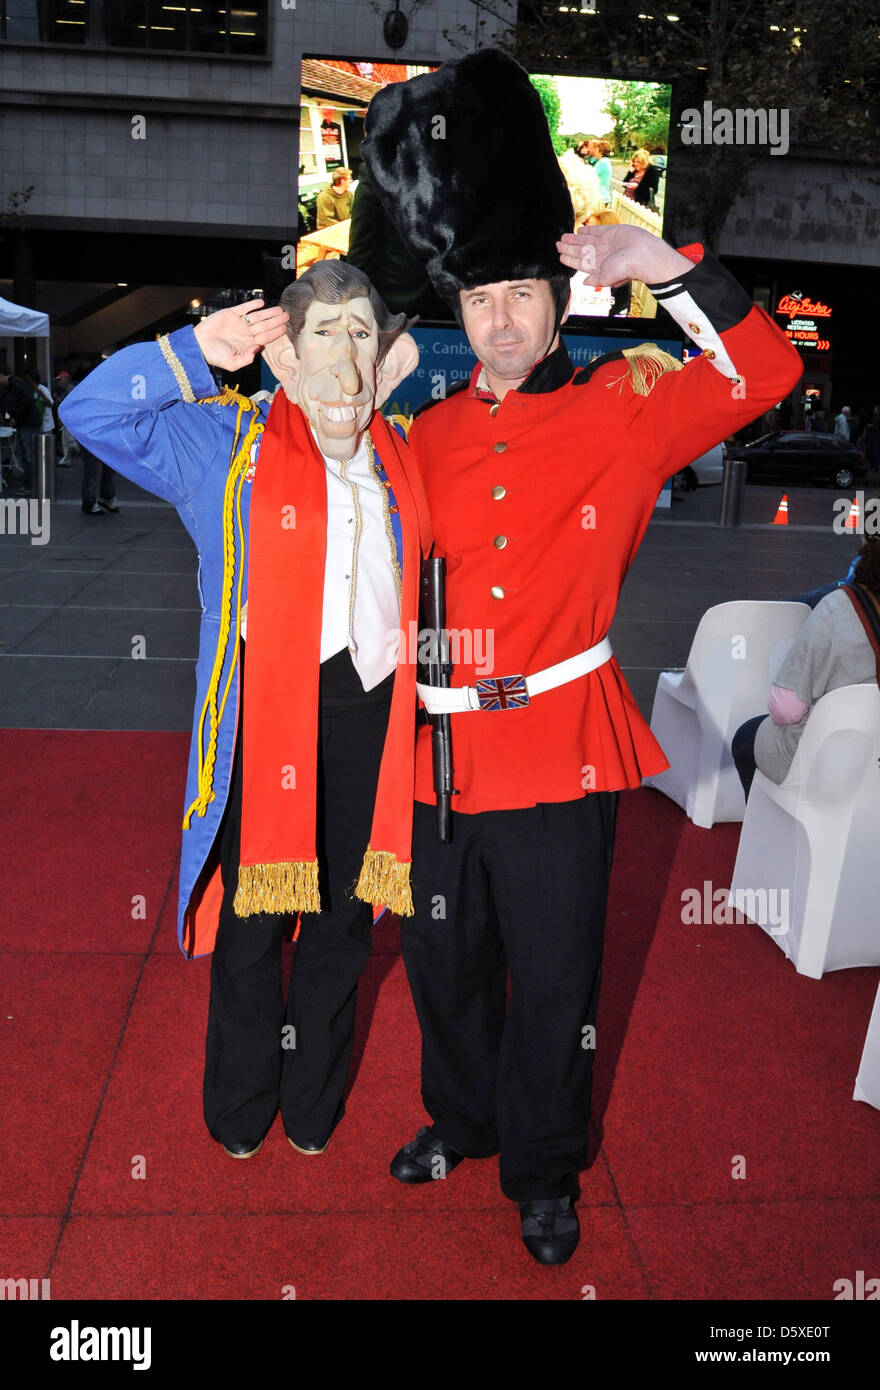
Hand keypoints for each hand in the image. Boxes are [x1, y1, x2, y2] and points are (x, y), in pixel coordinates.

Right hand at [193, 299, 289, 371]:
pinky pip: (244, 308)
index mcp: (247, 344)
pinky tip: (261, 303)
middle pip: (264, 326)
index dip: (275, 332)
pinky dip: (252, 305)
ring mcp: (238, 323)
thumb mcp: (232, 363)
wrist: (198, 346)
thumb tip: (258, 348)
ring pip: (257, 316)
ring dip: (268, 313)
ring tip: (279, 309)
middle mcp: (245, 333)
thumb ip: (246, 359)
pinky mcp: (230, 314)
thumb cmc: (214, 356)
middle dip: (275, 321)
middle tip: (287, 316)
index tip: (285, 328)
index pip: (265, 337)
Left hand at [557, 225, 691, 287]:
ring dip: (574, 239)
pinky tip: (579, 230)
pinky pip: (596, 231)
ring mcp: (605, 243)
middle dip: (568, 248)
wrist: (642, 254)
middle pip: (580, 251)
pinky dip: (587, 231)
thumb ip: (596, 280)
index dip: (569, 259)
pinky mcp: (611, 232)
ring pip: (585, 240)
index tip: (560, 256)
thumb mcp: (607, 278)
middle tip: (557, 244)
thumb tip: (584, 283)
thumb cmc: (626, 269)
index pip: (579, 263)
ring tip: (563, 237)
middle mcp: (600, 255)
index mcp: (598, 266)